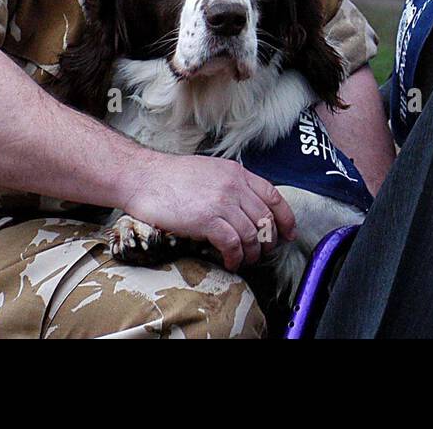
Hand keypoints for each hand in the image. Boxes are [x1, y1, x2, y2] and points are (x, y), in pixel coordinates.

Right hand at [121, 153, 296, 271]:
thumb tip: (245, 206)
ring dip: (251, 253)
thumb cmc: (172, 177)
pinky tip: (230, 261)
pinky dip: (235, 257)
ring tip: (244, 260)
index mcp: (237, 173)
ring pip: (252, 234)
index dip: (285, 218)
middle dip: (268, 240)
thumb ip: (231, 184)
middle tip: (262, 252)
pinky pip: (232, 243)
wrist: (144, 177)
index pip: (273, 196)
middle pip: (266, 218)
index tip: (288, 233)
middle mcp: (234, 186)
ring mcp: (222, 202)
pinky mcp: (207, 219)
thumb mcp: (211, 170)